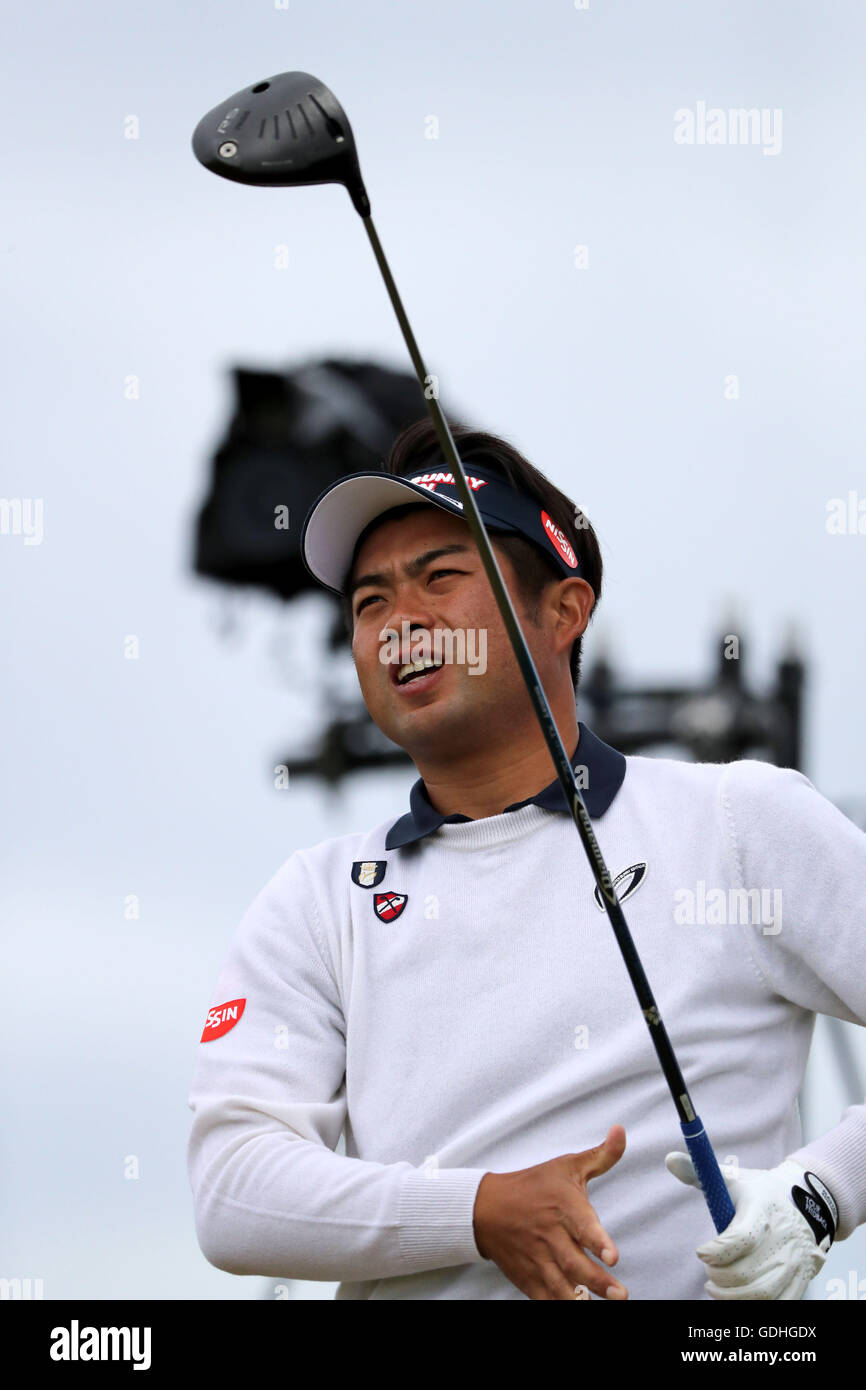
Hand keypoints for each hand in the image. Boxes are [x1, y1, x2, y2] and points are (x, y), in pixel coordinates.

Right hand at [472, 1125, 628, 1299]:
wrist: (486, 1208)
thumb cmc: (533, 1185)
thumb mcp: (567, 1165)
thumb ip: (601, 1156)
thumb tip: (621, 1131)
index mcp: (562, 1205)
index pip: (581, 1224)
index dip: (597, 1240)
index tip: (613, 1256)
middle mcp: (549, 1233)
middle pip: (574, 1262)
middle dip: (598, 1281)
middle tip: (620, 1294)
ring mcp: (537, 1258)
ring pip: (560, 1284)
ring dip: (579, 1299)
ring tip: (597, 1306)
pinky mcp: (527, 1276)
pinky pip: (543, 1297)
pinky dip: (556, 1304)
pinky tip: (573, 1307)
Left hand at [665, 1153, 836, 1299]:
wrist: (807, 1203)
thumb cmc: (760, 1192)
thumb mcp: (732, 1178)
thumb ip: (698, 1171)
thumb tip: (669, 1159)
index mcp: (762, 1210)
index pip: (740, 1238)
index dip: (717, 1251)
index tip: (700, 1252)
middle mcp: (781, 1238)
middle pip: (747, 1272)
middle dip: (719, 1277)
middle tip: (708, 1272)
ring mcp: (793, 1261)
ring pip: (763, 1293)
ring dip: (733, 1297)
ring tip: (716, 1288)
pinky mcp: (801, 1278)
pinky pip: (780, 1302)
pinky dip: (755, 1304)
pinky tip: (739, 1296)